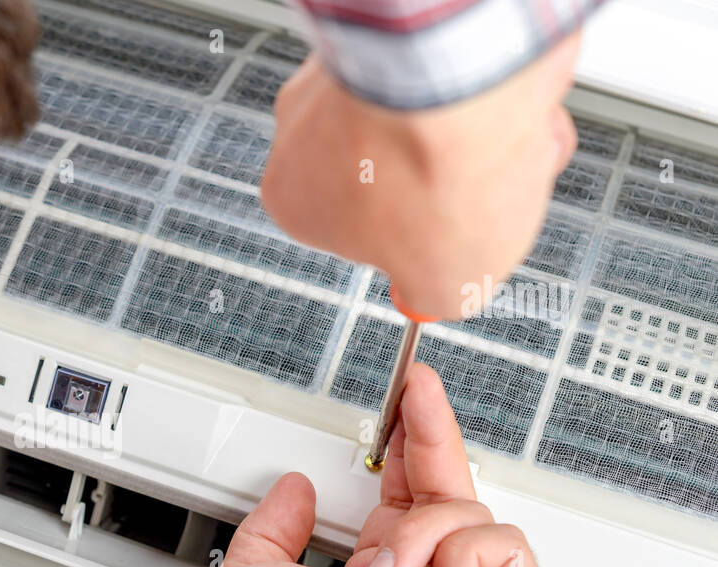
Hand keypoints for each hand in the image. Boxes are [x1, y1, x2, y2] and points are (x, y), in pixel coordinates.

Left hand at [210, 365, 543, 566]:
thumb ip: (270, 524)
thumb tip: (293, 489)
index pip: (407, 494)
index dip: (407, 445)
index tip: (402, 402)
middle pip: (448, 485)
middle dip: (432, 429)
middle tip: (417, 383)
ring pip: (464, 508)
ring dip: (415, 535)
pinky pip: (502, 543)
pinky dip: (459, 557)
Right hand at [260, 35, 580, 317]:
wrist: (461, 76)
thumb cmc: (434, 174)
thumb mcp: (446, 286)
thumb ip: (436, 295)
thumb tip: (441, 291)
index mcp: (296, 201)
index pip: (360, 236)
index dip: (414, 243)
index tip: (444, 245)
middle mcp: (305, 130)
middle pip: (397, 174)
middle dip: (452, 184)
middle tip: (483, 193)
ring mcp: (346, 72)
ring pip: (429, 120)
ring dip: (477, 137)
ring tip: (506, 143)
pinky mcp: (395, 34)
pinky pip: (449, 72)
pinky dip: (486, 87)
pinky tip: (507, 100)